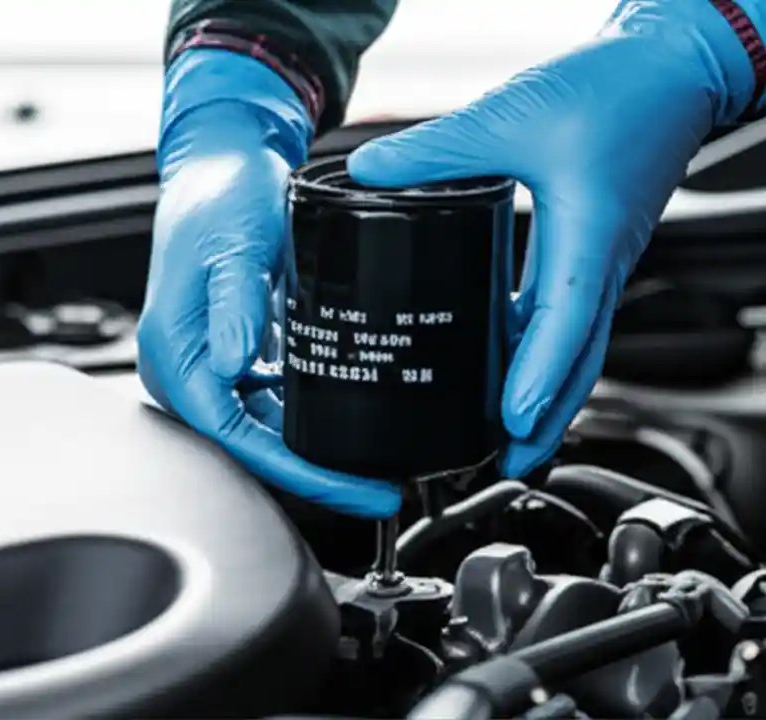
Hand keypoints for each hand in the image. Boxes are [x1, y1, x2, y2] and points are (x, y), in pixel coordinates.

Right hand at [137, 49, 399, 516]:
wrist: (223, 162)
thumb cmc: (220, 195)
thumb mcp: (233, 243)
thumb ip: (234, 300)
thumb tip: (233, 361)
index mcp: (173, 354)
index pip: (235, 438)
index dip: (297, 472)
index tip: (356, 489)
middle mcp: (185, 369)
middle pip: (250, 447)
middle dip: (314, 472)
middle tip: (382, 489)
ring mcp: (209, 366)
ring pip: (264, 431)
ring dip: (315, 450)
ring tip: (376, 464)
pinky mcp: (232, 356)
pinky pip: (271, 405)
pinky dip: (310, 418)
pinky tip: (351, 420)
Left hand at [348, 0, 759, 477]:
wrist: (670, 72)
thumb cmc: (615, 92)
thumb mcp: (511, 116)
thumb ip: (436, 149)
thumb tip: (370, 172)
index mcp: (586, 241)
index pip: (562, 327)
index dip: (536, 379)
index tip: (510, 423)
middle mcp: (598, 265)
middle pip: (575, 363)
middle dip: (543, 419)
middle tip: (505, 464)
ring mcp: (598, 264)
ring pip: (574, 348)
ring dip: (542, 393)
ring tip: (503, 432)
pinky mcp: (591, 253)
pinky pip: (566, 318)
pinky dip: (539, 352)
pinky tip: (505, 360)